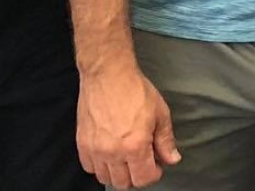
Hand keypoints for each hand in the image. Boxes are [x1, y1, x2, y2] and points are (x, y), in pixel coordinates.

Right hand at [77, 64, 180, 188]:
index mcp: (135, 146)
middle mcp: (113, 152)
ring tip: (126, 157)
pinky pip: (89, 167)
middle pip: (123, 183)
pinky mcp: (82, 143)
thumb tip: (172, 159)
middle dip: (136, 176)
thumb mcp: (160, 113)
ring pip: (105, 178)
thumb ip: (166, 140)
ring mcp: (95, 149)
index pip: (144, 179)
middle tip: (142, 161)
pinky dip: (99, 165)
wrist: (108, 74)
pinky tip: (109, 153)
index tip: (156, 165)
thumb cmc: (134, 90)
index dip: (154, 174)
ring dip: (117, 172)